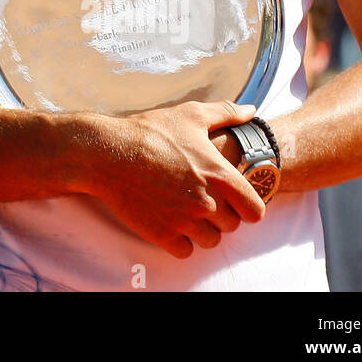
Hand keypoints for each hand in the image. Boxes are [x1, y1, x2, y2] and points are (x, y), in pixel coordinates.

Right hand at [79, 100, 265, 258]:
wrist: (107, 153)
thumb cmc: (149, 132)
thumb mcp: (190, 115)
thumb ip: (226, 113)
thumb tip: (251, 110)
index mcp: (219, 174)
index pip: (255, 210)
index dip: (247, 206)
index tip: (233, 200)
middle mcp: (206, 201)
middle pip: (231, 226)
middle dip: (220, 215)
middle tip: (200, 198)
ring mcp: (184, 221)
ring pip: (210, 241)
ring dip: (201, 229)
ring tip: (184, 210)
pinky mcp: (162, 234)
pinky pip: (185, 251)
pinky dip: (179, 240)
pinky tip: (169, 220)